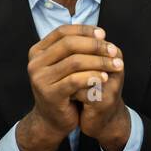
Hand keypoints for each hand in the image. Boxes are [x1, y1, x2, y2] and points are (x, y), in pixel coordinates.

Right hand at [16, 24, 118, 150]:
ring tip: (115, 65)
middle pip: (69, 44)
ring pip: (74, 62)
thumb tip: (99, 32)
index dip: (84, 30)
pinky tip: (105, 77)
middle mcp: (35, 63)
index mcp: (37, 52)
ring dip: (99, 62)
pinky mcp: (50, 94)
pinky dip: (93, 77)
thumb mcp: (67, 66)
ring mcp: (40, 79)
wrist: (53, 120)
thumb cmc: (64, 89)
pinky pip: (75, 80)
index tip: (103, 34)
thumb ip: (76, 49)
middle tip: (113, 50)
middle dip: (94, 45)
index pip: (62, 32)